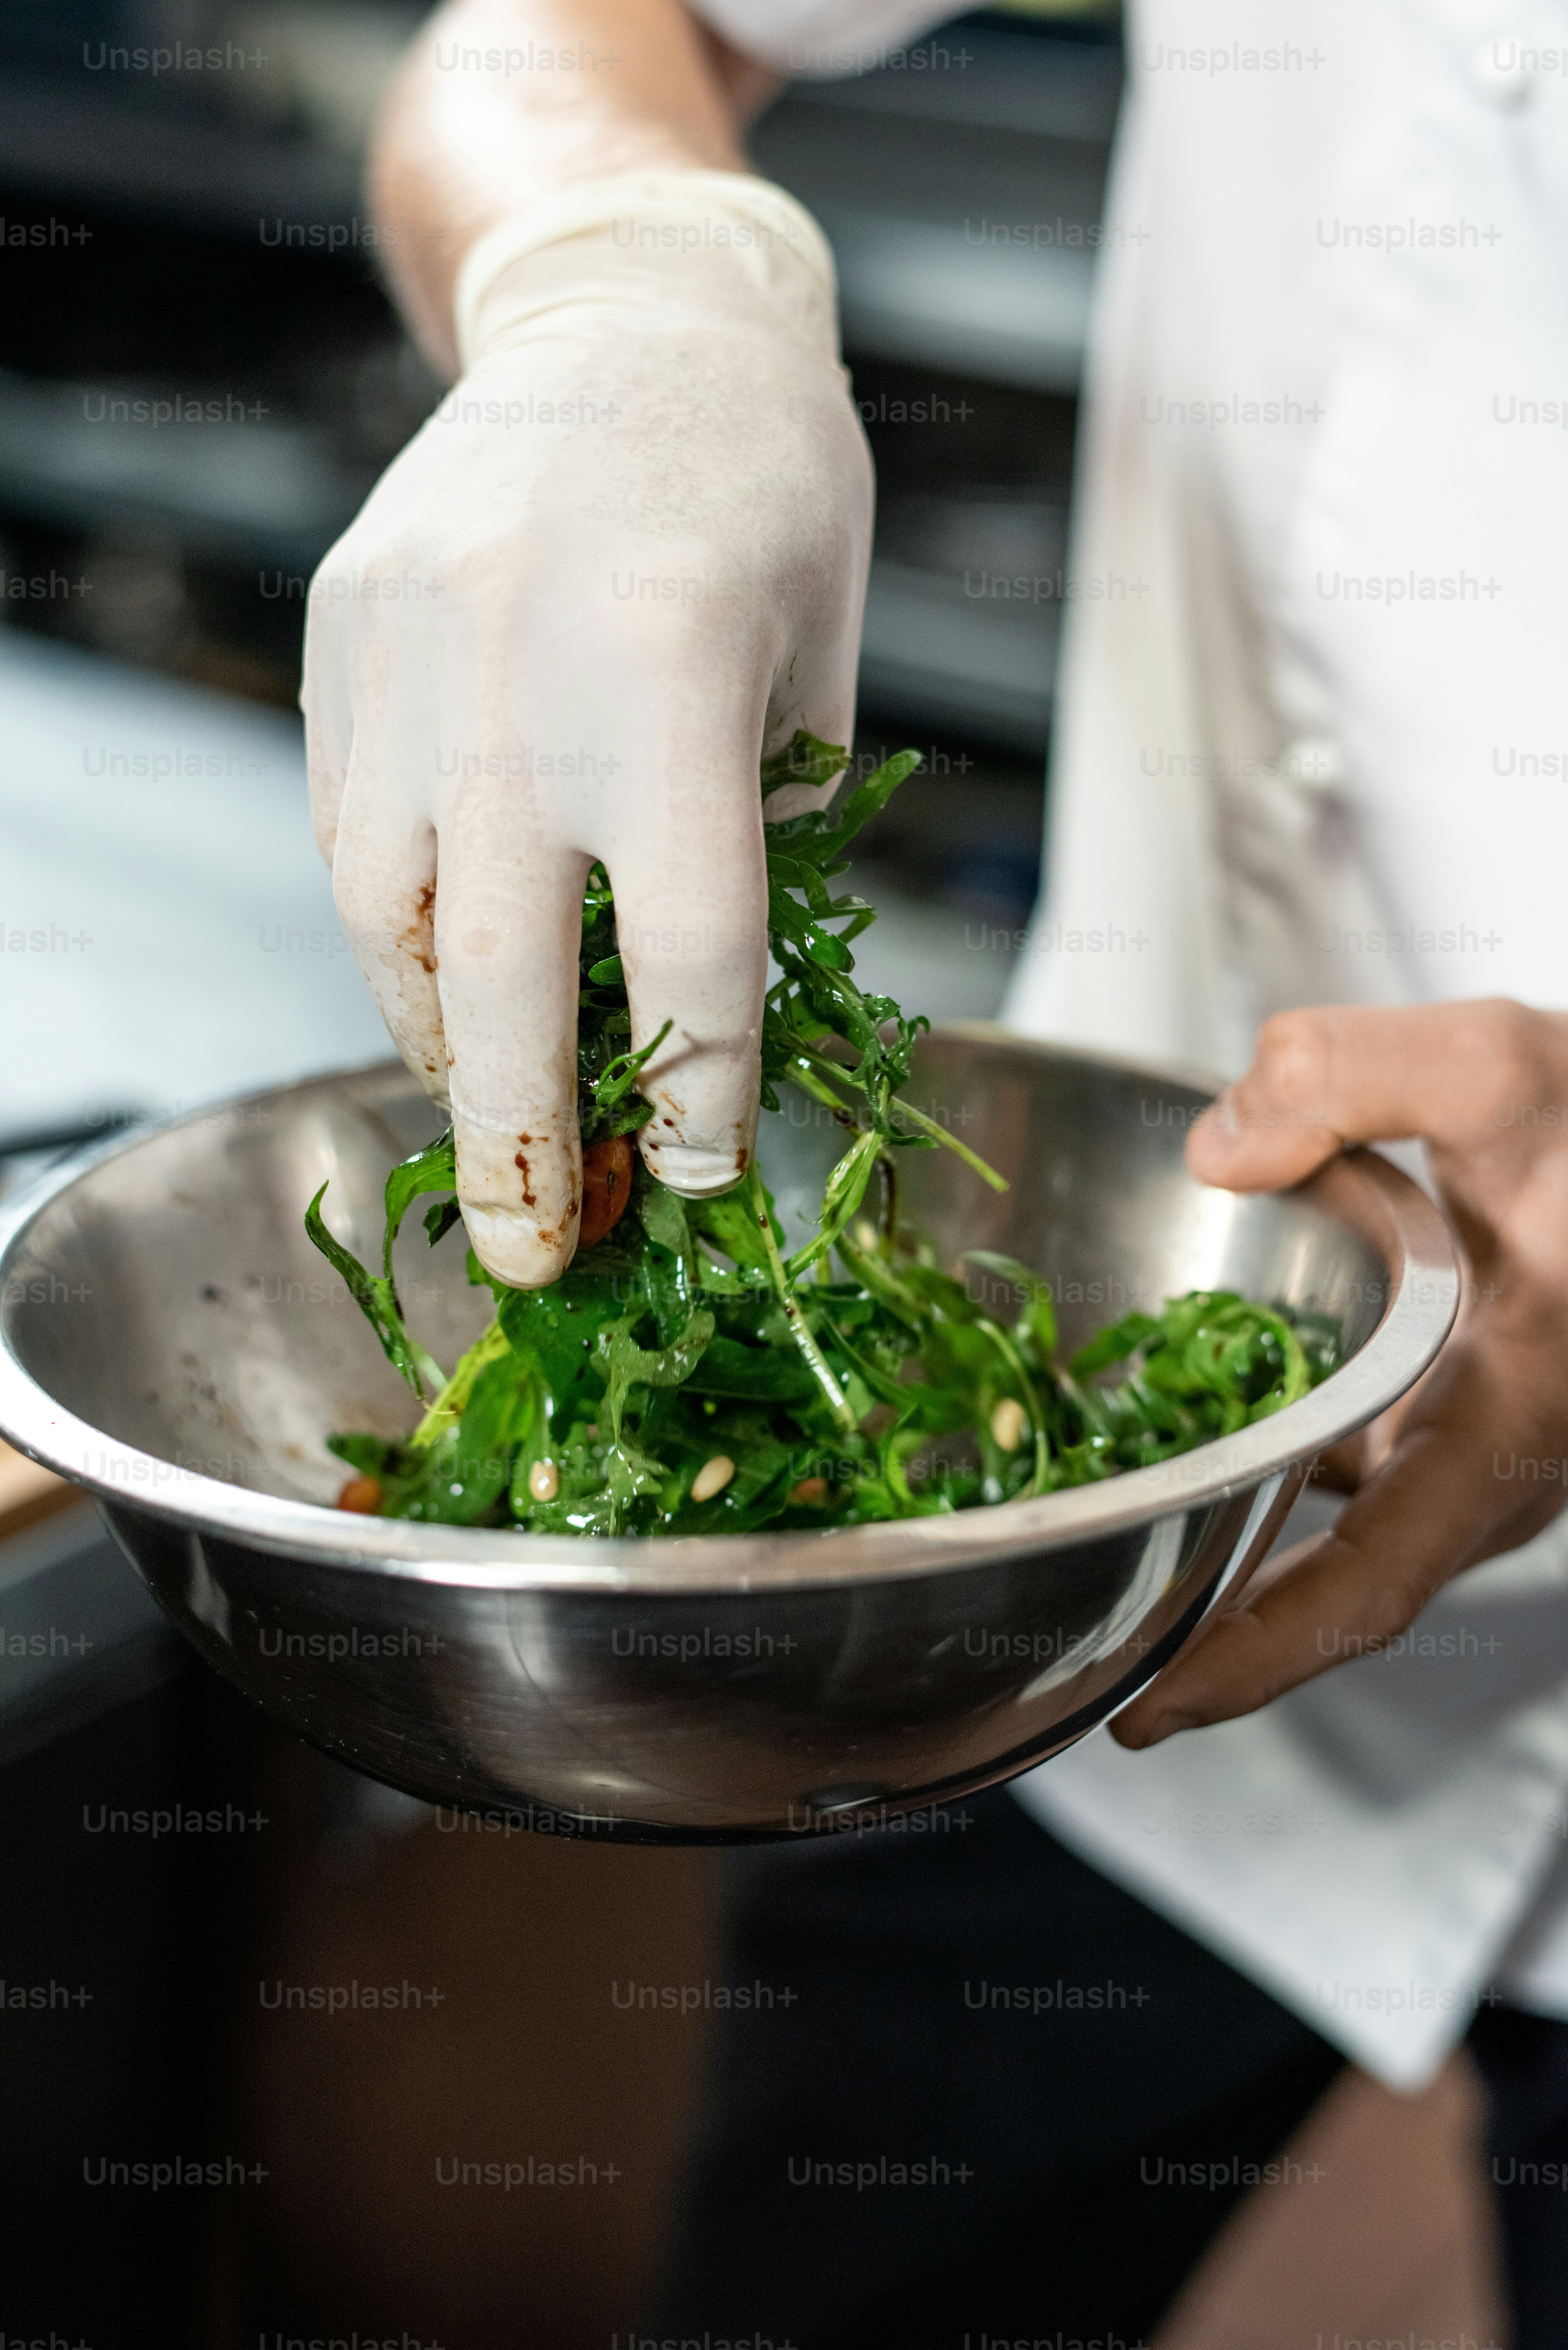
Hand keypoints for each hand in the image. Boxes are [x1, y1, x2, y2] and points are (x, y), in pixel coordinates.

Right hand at [303, 175, 870, 1286]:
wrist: (638, 317)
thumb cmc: (769, 496)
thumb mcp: (820, 671)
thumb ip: (769, 850)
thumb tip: (708, 1028)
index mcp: (676, 674)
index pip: (684, 949)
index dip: (697, 1089)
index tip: (702, 1172)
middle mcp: (519, 675)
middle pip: (508, 972)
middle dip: (525, 1141)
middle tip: (537, 1261)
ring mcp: (410, 656)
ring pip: (392, 921)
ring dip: (443, 1052)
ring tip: (492, 1130)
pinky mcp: (344, 641)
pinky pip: (351, 839)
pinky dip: (397, 945)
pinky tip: (447, 999)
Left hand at [1113, 1000, 1567, 1747]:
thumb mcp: (1496, 1069)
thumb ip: (1354, 1078)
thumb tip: (1217, 1148)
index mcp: (1505, 1428)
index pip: (1370, 1587)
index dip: (1254, 1662)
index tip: (1145, 1711)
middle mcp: (1484, 1469)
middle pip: (1326, 1583)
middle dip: (1202, 1623)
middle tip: (1067, 1644)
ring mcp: (1461, 1450)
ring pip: (1323, 1526)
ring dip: (1216, 1539)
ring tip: (1083, 1532)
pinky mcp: (1442, 1414)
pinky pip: (1333, 1465)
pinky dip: (1249, 1460)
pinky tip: (1160, 1426)